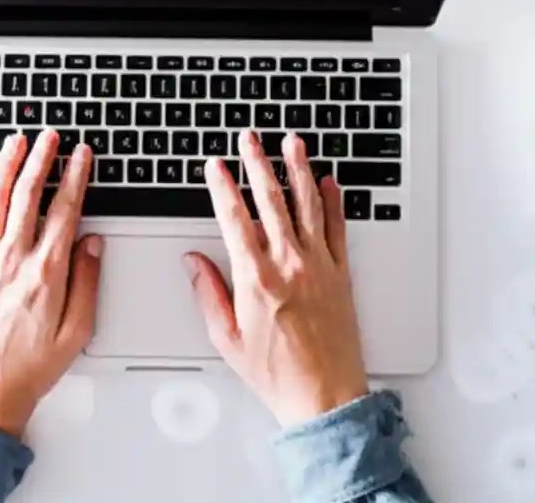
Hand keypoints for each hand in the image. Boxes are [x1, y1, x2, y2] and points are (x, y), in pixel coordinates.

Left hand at [0, 131, 100, 437]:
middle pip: (28, 195)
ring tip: (16, 142)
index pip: (65, 210)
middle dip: (42, 159)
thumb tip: (92, 243)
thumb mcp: (77, 331)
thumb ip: (87, 282)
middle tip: (50, 136)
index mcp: (47, 273)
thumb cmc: (30, 367)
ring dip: (7, 165)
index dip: (75, 177)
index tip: (82, 156)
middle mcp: (12, 260)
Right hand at [184, 131, 367, 426]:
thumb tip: (194, 262)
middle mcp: (290, 266)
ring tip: (292, 143)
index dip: (223, 187)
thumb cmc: (277, 374)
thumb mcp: (227, 338)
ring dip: (298, 170)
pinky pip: (337, 228)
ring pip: (307, 205)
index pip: (235, 219)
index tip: (216, 166)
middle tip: (250, 139)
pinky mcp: (341, 274)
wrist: (324, 396)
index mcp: (257, 279)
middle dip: (258, 164)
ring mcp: (319, 266)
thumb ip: (209, 293)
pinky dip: (333, 202)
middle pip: (271, 201)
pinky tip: (329, 182)